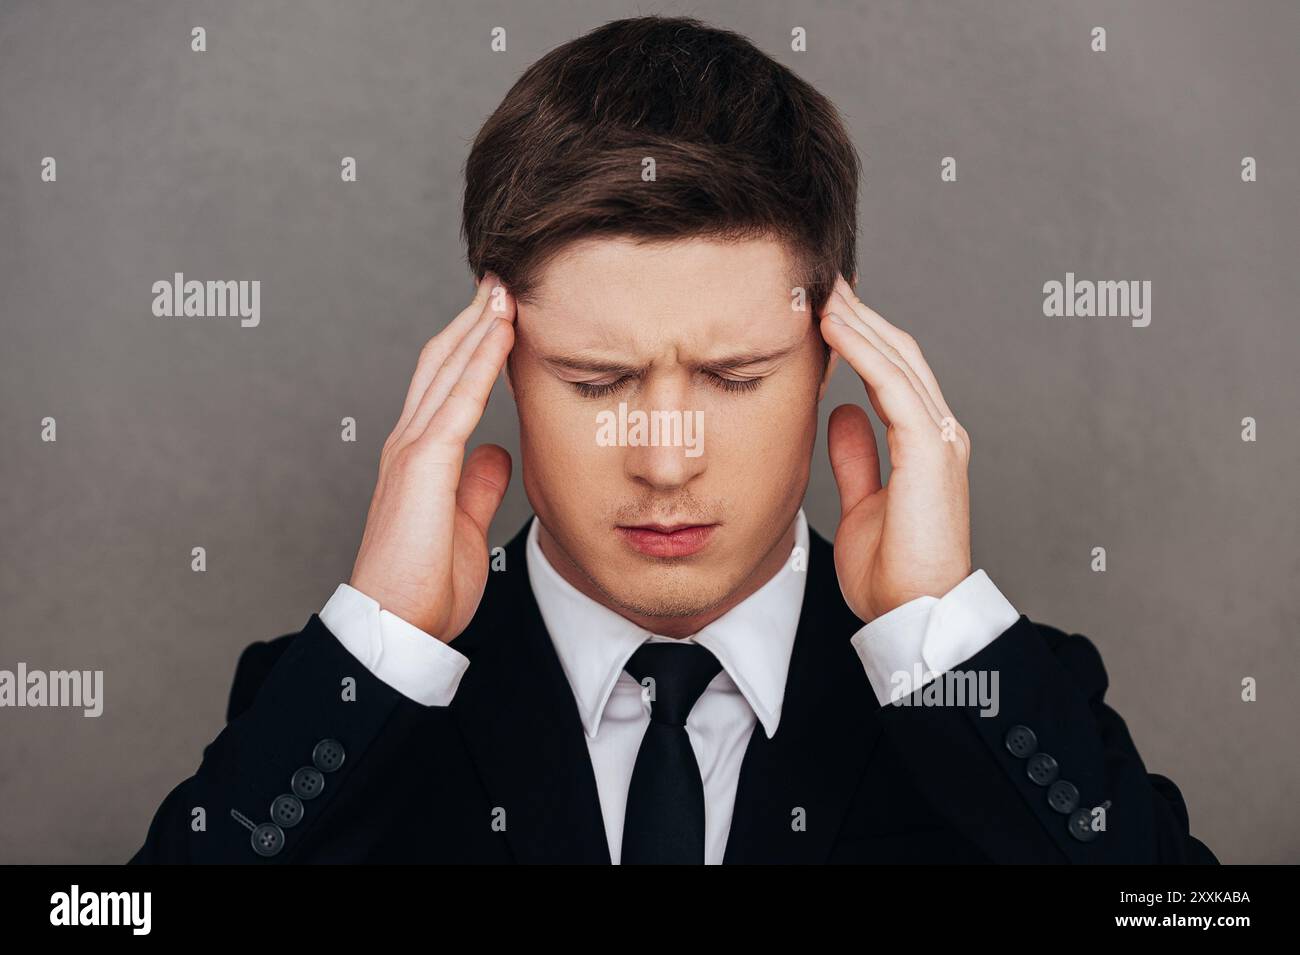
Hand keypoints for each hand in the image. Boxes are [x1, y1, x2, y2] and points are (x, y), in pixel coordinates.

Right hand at [348, 273, 515, 641]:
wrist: (395, 624)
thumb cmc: (424, 584)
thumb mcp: (464, 523)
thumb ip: (478, 484)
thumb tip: (497, 452)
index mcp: (420, 455)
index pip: (446, 383)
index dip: (472, 344)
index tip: (500, 313)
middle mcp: (410, 441)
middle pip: (442, 361)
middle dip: (473, 318)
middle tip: (501, 280)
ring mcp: (413, 449)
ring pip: (448, 368)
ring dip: (478, 324)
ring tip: (505, 288)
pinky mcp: (423, 464)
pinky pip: (458, 399)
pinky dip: (480, 360)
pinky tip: (502, 332)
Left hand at [818, 274, 971, 620]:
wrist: (914, 613)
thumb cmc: (893, 570)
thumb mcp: (863, 501)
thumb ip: (857, 456)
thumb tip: (842, 414)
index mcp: (923, 444)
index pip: (891, 373)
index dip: (861, 337)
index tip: (825, 309)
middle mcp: (937, 433)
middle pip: (898, 354)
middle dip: (860, 315)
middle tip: (823, 281)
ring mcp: (938, 439)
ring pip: (898, 360)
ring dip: (859, 321)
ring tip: (823, 290)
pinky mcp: (930, 452)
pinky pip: (895, 387)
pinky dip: (864, 351)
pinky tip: (835, 326)